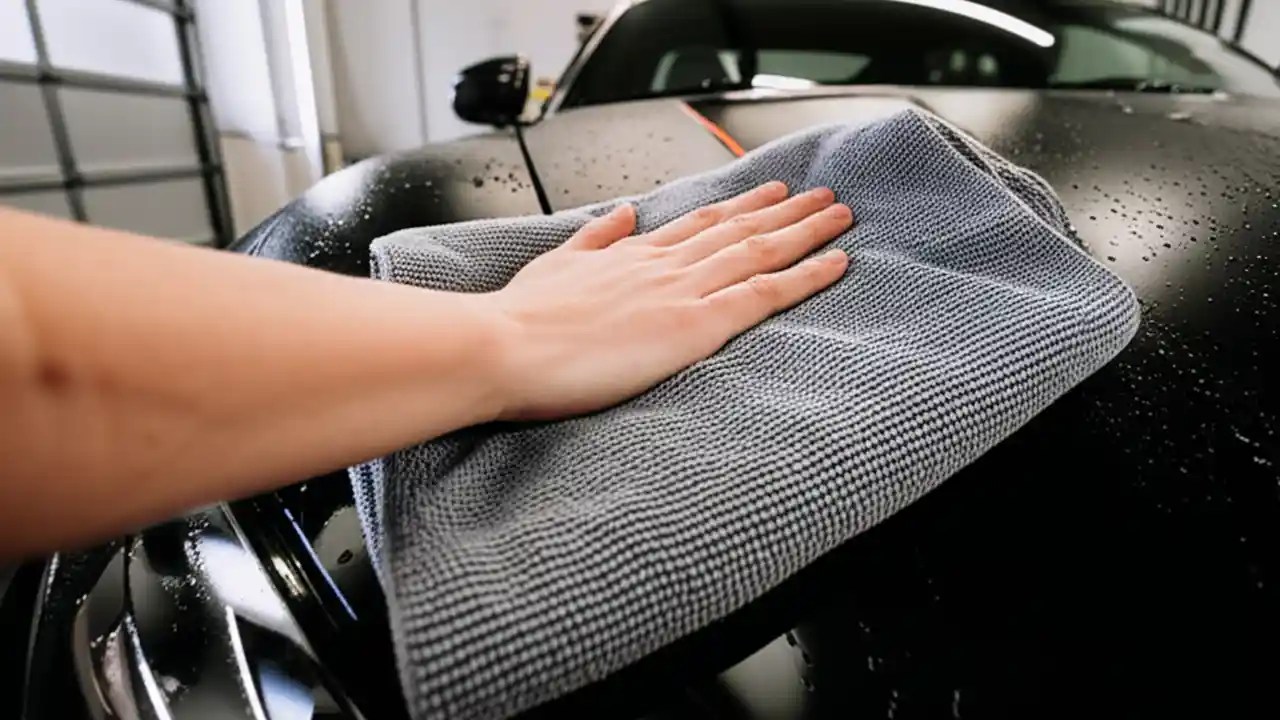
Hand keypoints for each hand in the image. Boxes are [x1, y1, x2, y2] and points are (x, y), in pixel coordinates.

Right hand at [484, 182, 852, 420]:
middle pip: (739, 228)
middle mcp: (664, 264)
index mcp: (631, 255)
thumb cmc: (520, 320)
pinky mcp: (695, 326)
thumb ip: (594, 239)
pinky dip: (806, 275)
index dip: (740, 206)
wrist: (505, 346)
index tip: (770, 192)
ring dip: (805, 231)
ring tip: (839, 215)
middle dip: (786, 211)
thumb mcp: (554, 265)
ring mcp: (683, 291)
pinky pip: (765, 294)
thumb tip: (621, 212)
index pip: (700, 224)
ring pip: (760, 250)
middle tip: (823, 196)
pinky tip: (836, 263)